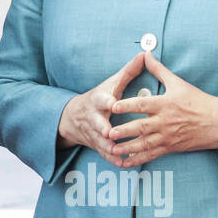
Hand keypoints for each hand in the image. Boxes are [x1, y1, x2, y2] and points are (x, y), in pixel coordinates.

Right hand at [57, 51, 145, 165]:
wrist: (73, 117)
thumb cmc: (100, 97)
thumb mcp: (111, 83)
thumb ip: (129, 71)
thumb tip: (145, 54)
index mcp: (98, 100)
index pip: (101, 99)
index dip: (107, 102)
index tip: (112, 104)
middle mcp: (93, 117)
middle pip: (97, 123)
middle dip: (103, 128)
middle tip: (110, 132)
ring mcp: (94, 132)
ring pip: (100, 141)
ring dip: (109, 147)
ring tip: (120, 153)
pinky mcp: (96, 144)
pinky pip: (104, 153)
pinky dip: (113, 159)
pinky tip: (123, 163)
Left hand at [107, 49, 217, 166]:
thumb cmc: (198, 101)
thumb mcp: (178, 83)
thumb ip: (158, 69)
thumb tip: (146, 54)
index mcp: (165, 104)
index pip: (143, 105)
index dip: (127, 105)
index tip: (113, 106)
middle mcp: (165, 121)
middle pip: (141, 127)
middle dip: (124, 131)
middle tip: (108, 132)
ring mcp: (168, 136)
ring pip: (145, 144)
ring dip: (128, 147)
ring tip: (113, 149)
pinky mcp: (171, 147)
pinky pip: (152, 154)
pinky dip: (139, 159)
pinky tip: (126, 162)